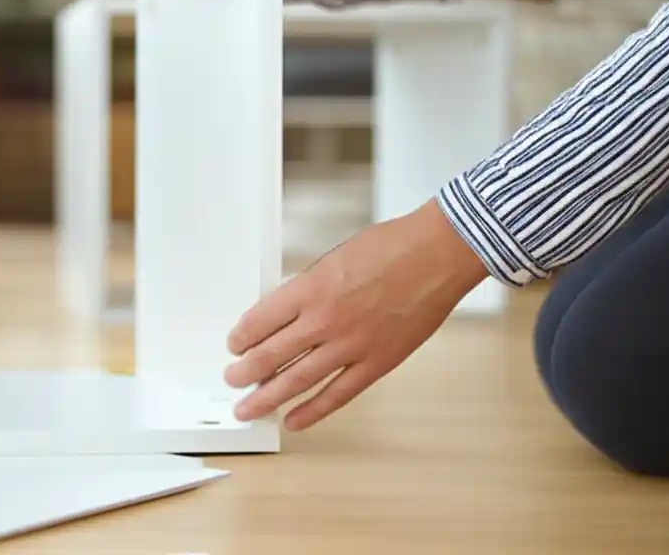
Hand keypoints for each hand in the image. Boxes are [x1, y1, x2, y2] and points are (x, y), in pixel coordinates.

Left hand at [225, 199, 487, 430]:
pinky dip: (313, 411)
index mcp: (309, 288)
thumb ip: (307, 288)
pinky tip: (294, 420)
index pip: (259, 321)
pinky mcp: (377, 362)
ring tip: (247, 407)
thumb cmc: (390, 248)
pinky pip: (337, 394)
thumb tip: (283, 314)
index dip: (240, 337)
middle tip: (231, 380)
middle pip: (270, 356)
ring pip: (297, 381)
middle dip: (244, 372)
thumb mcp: (332, 258)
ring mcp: (350, 345)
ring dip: (267, 397)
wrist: (436, 255)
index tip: (235, 345)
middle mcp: (324, 320)